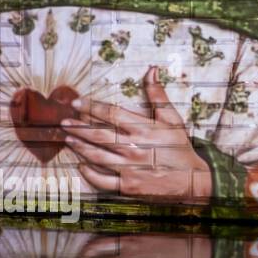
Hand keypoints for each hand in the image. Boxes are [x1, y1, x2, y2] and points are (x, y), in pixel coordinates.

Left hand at [61, 67, 211, 202]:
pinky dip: (89, 173)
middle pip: (98, 135)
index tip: (77, 103)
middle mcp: (133, 148)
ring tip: (68, 139)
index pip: (111, 114)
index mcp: (143, 129)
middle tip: (64, 121)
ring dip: (80, 147)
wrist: (193, 181)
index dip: (92, 107)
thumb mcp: (172, 119)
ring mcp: (129, 169)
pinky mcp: (128, 187)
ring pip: (96, 156)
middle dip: (78, 127)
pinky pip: (102, 180)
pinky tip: (81, 165)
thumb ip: (158, 95)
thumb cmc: (180, 148)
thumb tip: (151, 70)